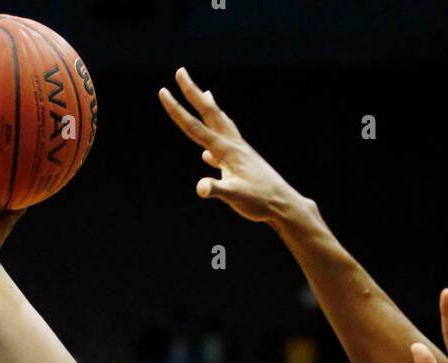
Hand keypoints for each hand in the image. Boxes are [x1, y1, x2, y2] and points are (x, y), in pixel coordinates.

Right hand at [158, 68, 305, 225]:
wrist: (285, 204)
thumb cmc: (260, 202)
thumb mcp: (235, 197)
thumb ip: (216, 190)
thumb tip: (201, 188)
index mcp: (226, 150)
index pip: (195, 127)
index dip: (177, 110)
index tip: (162, 91)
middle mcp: (233, 144)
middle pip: (209, 113)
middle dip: (192, 92)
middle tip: (180, 71)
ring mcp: (241, 151)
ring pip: (221, 123)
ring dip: (210, 108)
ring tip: (205, 93)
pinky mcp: (246, 161)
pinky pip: (227, 142)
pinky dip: (217, 136)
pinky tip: (209, 151)